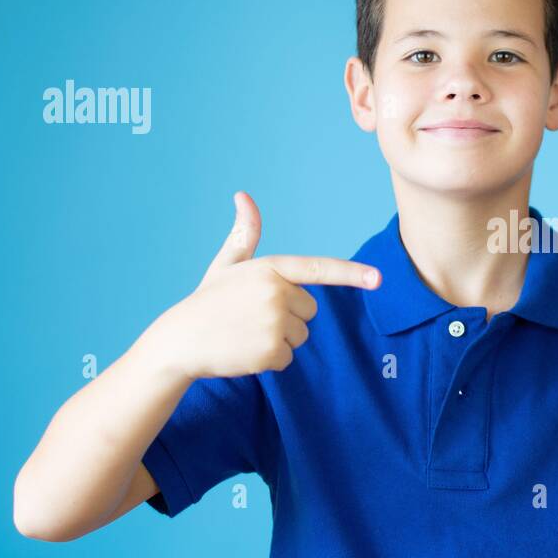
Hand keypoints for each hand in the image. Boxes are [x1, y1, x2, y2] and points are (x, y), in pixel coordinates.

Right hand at [150, 191, 381, 380]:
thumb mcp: (226, 265)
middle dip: (288, 317)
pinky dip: (270, 361)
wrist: (178, 342)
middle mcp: (276, 293)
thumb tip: (243, 196)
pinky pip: (288, 358)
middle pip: (310, 310)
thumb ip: (244, 234)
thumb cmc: (206, 302)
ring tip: (245, 334)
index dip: (351, 274)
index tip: (379, 279)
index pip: (317, 269)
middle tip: (252, 318)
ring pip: (301, 335)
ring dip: (279, 340)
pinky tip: (244, 352)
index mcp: (270, 269)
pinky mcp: (271, 351)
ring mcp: (274, 322)